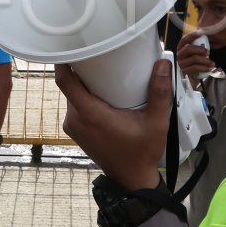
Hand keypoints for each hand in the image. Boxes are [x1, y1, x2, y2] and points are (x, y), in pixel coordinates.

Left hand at [53, 59, 171, 190]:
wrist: (131, 179)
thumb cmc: (142, 153)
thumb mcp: (156, 122)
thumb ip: (159, 93)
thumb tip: (162, 64)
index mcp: (89, 114)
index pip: (64, 81)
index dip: (63, 62)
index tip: (70, 47)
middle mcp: (75, 120)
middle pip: (69, 86)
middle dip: (81, 71)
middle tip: (98, 57)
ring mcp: (73, 127)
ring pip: (72, 97)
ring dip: (84, 85)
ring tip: (103, 74)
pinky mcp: (76, 132)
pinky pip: (75, 108)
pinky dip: (85, 98)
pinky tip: (101, 94)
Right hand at [176, 32, 213, 81]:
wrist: (197, 76)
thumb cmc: (198, 61)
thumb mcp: (199, 51)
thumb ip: (200, 43)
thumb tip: (205, 33)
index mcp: (182, 47)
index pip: (185, 39)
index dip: (193, 35)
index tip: (202, 33)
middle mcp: (180, 54)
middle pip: (188, 48)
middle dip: (200, 49)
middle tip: (208, 52)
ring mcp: (181, 63)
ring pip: (194, 58)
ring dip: (206, 60)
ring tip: (212, 63)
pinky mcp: (185, 71)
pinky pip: (196, 67)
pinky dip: (204, 68)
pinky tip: (209, 68)